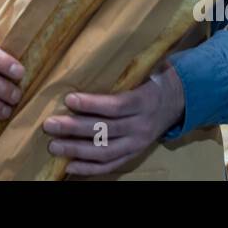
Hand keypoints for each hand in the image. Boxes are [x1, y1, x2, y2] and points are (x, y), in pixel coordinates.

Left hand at [42, 61, 184, 175]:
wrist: (177, 102)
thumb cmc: (150, 82)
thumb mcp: (143, 72)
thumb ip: (122, 71)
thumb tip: (86, 60)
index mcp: (143, 102)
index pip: (116, 106)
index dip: (92, 104)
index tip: (69, 99)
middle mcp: (141, 126)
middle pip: (105, 130)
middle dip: (75, 128)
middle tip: (50, 124)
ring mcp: (137, 144)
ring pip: (105, 151)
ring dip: (77, 150)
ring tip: (53, 145)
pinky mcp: (133, 155)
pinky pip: (110, 166)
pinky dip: (89, 168)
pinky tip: (69, 164)